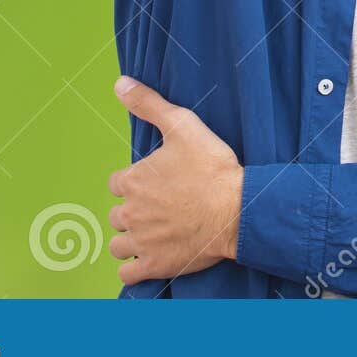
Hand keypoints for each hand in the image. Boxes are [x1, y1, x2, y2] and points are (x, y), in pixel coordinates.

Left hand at [107, 76, 242, 284]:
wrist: (238, 208)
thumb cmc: (213, 167)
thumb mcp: (183, 125)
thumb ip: (148, 104)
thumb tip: (119, 83)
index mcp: (133, 181)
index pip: (118, 183)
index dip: (136, 182)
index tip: (157, 182)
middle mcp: (130, 213)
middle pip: (118, 214)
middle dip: (134, 211)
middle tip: (162, 207)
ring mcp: (141, 242)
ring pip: (118, 244)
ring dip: (131, 239)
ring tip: (155, 232)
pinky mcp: (155, 265)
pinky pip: (127, 273)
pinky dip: (134, 267)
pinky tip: (150, 257)